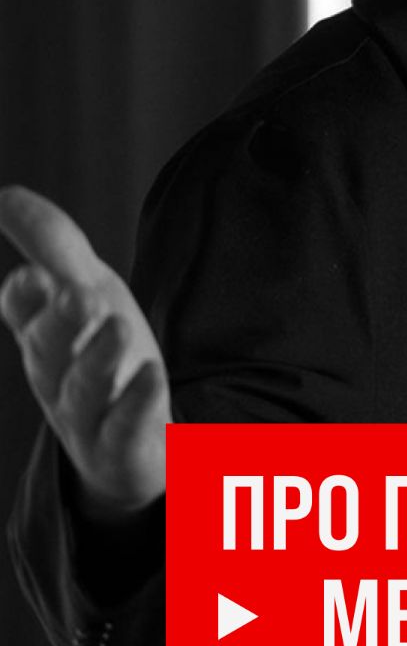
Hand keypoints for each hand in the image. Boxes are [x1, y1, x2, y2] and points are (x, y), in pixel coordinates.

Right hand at [0, 185, 168, 516]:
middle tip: (81, 295)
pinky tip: (152, 377)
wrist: (136, 450)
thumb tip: (5, 195)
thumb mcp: (84, 292)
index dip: (26, 299)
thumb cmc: (103, 358)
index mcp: (43, 338)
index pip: (22, 314)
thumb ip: (51, 244)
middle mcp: (58, 379)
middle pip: (49, 351)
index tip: (37, 277)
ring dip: (99, 359)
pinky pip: (126, 430)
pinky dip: (136, 405)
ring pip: (85, 390)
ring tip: (117, 327)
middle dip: (60, 323)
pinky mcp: (126, 450)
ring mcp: (90, 419)